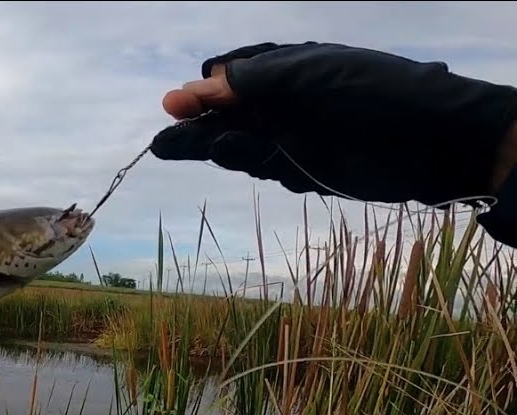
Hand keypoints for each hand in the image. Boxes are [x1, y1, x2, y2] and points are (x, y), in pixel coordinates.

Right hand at [150, 42, 516, 208]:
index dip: (204, 90)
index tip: (176, 102)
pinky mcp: (301, 168)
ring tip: (170, 146)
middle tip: (162, 136)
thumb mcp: (307, 76)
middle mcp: (286, 102)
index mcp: (290, 69)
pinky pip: (261, 163)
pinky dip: (240, 158)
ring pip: (238, 140)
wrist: (429, 141)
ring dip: (207, 143)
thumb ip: (253, 81)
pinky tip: (222, 152)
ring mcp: (293, 135)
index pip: (235, 77)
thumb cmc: (371, 94)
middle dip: (195, 122)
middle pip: (229, 113)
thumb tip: (202, 84)